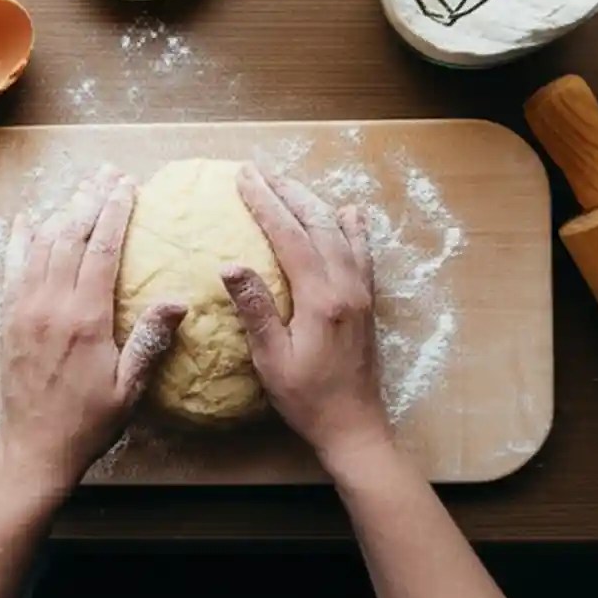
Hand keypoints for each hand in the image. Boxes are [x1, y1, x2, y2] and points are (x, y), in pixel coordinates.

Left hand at [0, 165, 186, 494]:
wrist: (34, 447)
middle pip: (71, 236)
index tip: (127, 185)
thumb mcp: (129, 387)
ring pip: (43, 245)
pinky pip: (13, 267)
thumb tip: (177, 302)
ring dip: (63, 211)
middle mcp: (50, 305)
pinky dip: (21, 238)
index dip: (115, 211)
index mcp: (85, 318)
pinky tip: (29, 217)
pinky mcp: (9, 318)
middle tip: (108, 172)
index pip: (102, 249)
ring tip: (83, 187)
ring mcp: (25, 308)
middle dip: (90, 199)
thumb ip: (150, 342)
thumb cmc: (89, 422)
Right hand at [220, 164, 391, 466]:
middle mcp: (347, 287)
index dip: (265, 204)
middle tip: (259, 172)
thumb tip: (229, 265)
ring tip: (289, 183)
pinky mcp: (368, 302)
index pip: (289, 236)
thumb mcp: (271, 360)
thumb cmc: (307, 399)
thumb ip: (255, 310)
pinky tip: (348, 212)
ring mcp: (362, 292)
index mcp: (321, 299)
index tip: (244, 179)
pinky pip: (361, 252)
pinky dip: (352, 227)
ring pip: (341, 232)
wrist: (354, 426)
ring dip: (313, 203)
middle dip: (286, 193)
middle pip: (317, 224)